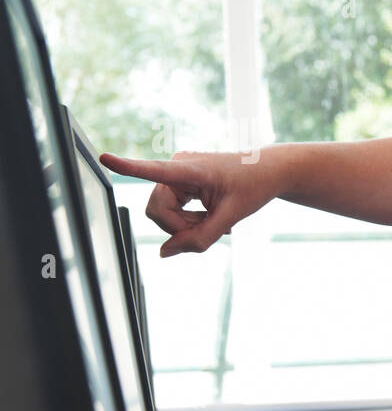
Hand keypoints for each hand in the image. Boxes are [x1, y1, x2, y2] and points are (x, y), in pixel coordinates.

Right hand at [98, 148, 282, 256]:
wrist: (268, 171)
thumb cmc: (253, 187)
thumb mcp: (231, 218)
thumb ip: (200, 238)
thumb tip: (164, 253)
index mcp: (191, 168)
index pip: (154, 169)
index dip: (128, 167)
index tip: (104, 157)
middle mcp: (177, 167)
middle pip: (157, 211)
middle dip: (180, 228)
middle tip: (212, 230)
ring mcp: (176, 174)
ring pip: (163, 214)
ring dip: (187, 225)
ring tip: (217, 222)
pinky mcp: (178, 181)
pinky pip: (171, 210)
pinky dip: (189, 220)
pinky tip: (211, 219)